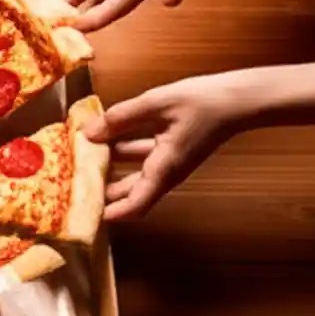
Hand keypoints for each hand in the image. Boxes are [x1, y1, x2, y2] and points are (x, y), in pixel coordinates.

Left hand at [86, 71, 257, 219]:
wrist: (239, 98)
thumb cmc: (203, 101)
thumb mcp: (156, 103)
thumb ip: (120, 117)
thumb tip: (89, 132)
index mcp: (164, 170)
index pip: (135, 206)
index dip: (110, 215)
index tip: (86, 217)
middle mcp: (166, 172)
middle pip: (130, 194)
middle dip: (103, 195)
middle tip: (75, 190)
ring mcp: (169, 162)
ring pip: (133, 174)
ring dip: (110, 171)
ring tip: (81, 162)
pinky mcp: (171, 150)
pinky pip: (142, 157)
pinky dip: (122, 152)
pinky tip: (104, 137)